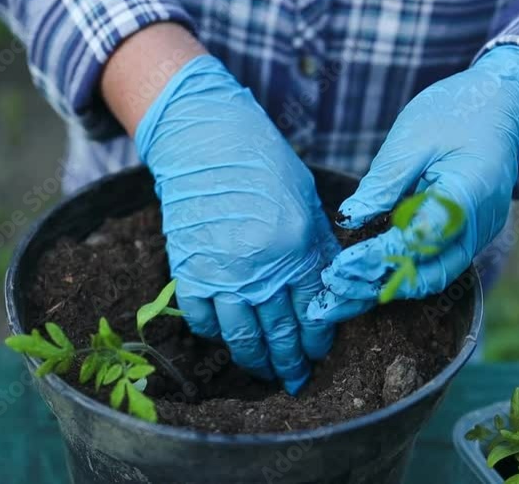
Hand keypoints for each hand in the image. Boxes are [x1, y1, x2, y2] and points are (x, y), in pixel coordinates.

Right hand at [135, 54, 339, 393]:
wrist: (205, 140)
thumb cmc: (263, 162)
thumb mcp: (307, 199)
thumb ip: (317, 247)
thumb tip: (330, 287)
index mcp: (296, 247)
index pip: (314, 312)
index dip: (319, 339)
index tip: (319, 351)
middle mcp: (261, 268)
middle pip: (280, 333)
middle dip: (291, 362)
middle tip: (296, 378)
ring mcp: (222, 273)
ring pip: (242, 337)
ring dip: (256, 361)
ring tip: (265, 371)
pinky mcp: (189, 271)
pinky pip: (203, 320)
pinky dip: (216, 334)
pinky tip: (228, 337)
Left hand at [307, 46, 518, 322]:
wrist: (502, 107)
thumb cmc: (456, 113)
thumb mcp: (412, 137)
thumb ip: (384, 182)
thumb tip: (349, 218)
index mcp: (469, 191)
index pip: (422, 238)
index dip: (381, 256)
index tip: (342, 263)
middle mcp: (480, 223)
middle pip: (430, 273)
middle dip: (379, 284)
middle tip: (333, 285)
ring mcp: (478, 234)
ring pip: (433, 278)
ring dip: (386, 289)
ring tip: (340, 294)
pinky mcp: (468, 237)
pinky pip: (435, 266)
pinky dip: (400, 276)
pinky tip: (363, 279)